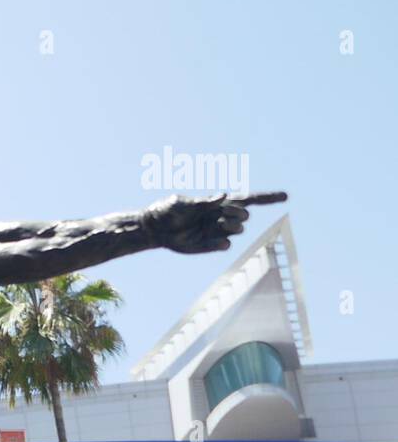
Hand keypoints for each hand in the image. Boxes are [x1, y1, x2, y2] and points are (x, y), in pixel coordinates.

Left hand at [140, 191, 287, 253]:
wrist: (156, 229)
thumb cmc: (168, 210)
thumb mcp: (184, 203)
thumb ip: (205, 201)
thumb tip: (225, 195)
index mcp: (219, 203)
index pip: (249, 199)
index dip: (268, 198)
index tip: (286, 196)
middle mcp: (222, 216)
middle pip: (245, 215)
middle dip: (238, 214)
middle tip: (221, 215)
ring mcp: (218, 231)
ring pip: (238, 230)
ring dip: (230, 227)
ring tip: (212, 225)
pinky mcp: (211, 245)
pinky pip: (226, 245)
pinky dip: (221, 243)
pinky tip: (209, 241)